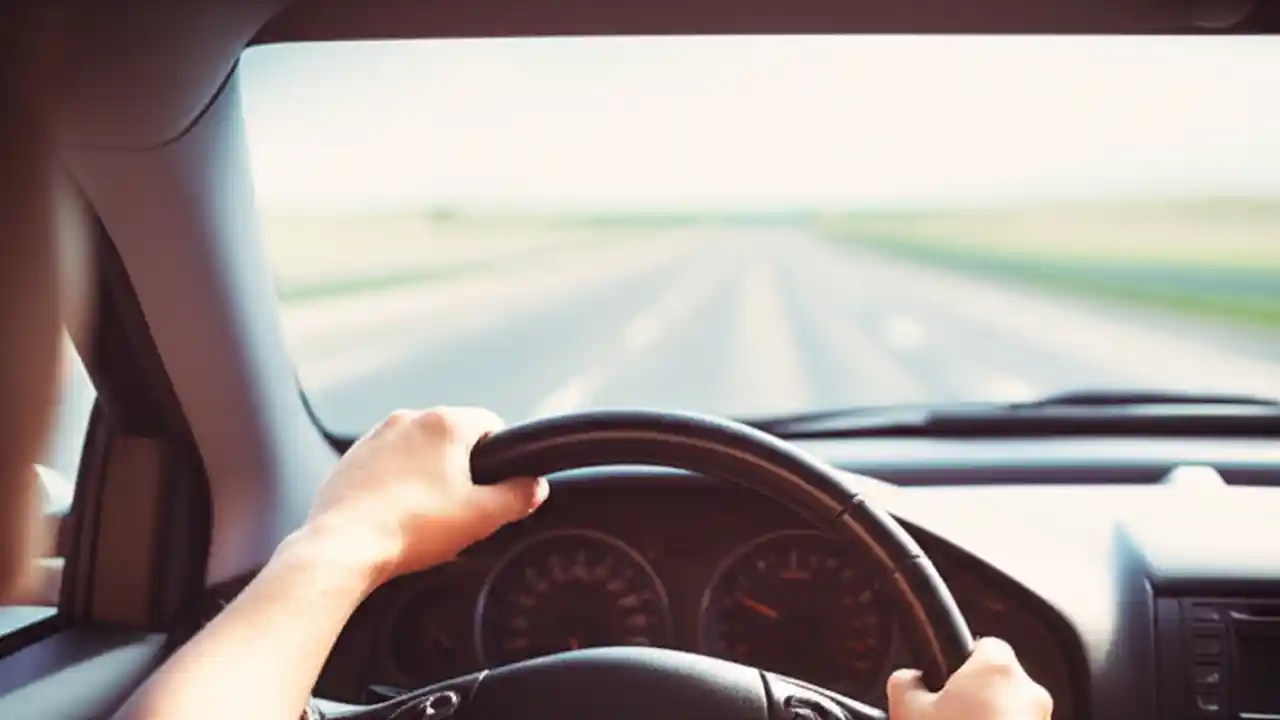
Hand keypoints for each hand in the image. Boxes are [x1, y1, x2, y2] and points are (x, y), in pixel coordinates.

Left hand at [300, 407, 547, 586]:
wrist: (342, 546)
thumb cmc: (413, 528)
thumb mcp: (481, 517)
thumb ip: (518, 497)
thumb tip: (536, 486)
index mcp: (445, 423)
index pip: (492, 424)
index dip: (501, 458)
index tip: (494, 489)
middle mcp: (408, 418)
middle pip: (453, 437)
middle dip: (461, 468)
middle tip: (460, 510)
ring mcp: (374, 436)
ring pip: (418, 450)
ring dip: (427, 475)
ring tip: (423, 516)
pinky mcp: (350, 459)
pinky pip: (386, 465)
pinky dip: (396, 483)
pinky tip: (395, 515)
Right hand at [887, 637, 1052, 719]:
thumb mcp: (909, 710)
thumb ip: (904, 683)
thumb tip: (907, 679)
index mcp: (996, 667)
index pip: (981, 643)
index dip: (958, 661)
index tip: (942, 680)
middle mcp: (1028, 690)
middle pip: (997, 681)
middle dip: (973, 696)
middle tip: (945, 717)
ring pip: (1009, 711)